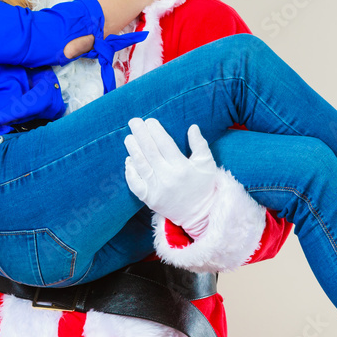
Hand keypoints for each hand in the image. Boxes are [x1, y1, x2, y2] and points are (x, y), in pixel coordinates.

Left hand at [124, 117, 217, 236]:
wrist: (201, 215)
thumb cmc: (205, 186)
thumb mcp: (207, 164)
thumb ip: (200, 144)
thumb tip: (192, 127)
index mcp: (182, 167)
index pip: (165, 144)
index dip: (156, 131)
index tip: (149, 121)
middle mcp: (167, 177)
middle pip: (150, 151)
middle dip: (140, 134)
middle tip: (134, 121)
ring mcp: (157, 189)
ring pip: (141, 165)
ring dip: (133, 149)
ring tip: (128, 137)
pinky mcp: (150, 199)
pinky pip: (135, 184)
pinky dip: (130, 172)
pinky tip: (128, 160)